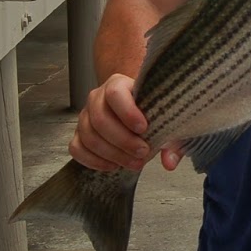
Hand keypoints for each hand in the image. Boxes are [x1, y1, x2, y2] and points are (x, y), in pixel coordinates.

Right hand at [69, 73, 184, 173]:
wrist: (136, 109)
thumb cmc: (151, 111)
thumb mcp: (167, 121)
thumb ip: (173, 140)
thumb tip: (170, 162)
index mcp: (119, 84)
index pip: (115, 93)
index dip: (127, 112)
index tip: (143, 129)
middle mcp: (97, 97)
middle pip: (100, 118)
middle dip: (122, 140)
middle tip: (142, 153)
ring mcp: (85, 116)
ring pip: (89, 136)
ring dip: (112, 154)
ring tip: (134, 163)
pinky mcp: (79, 134)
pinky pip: (77, 148)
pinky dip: (94, 161)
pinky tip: (113, 165)